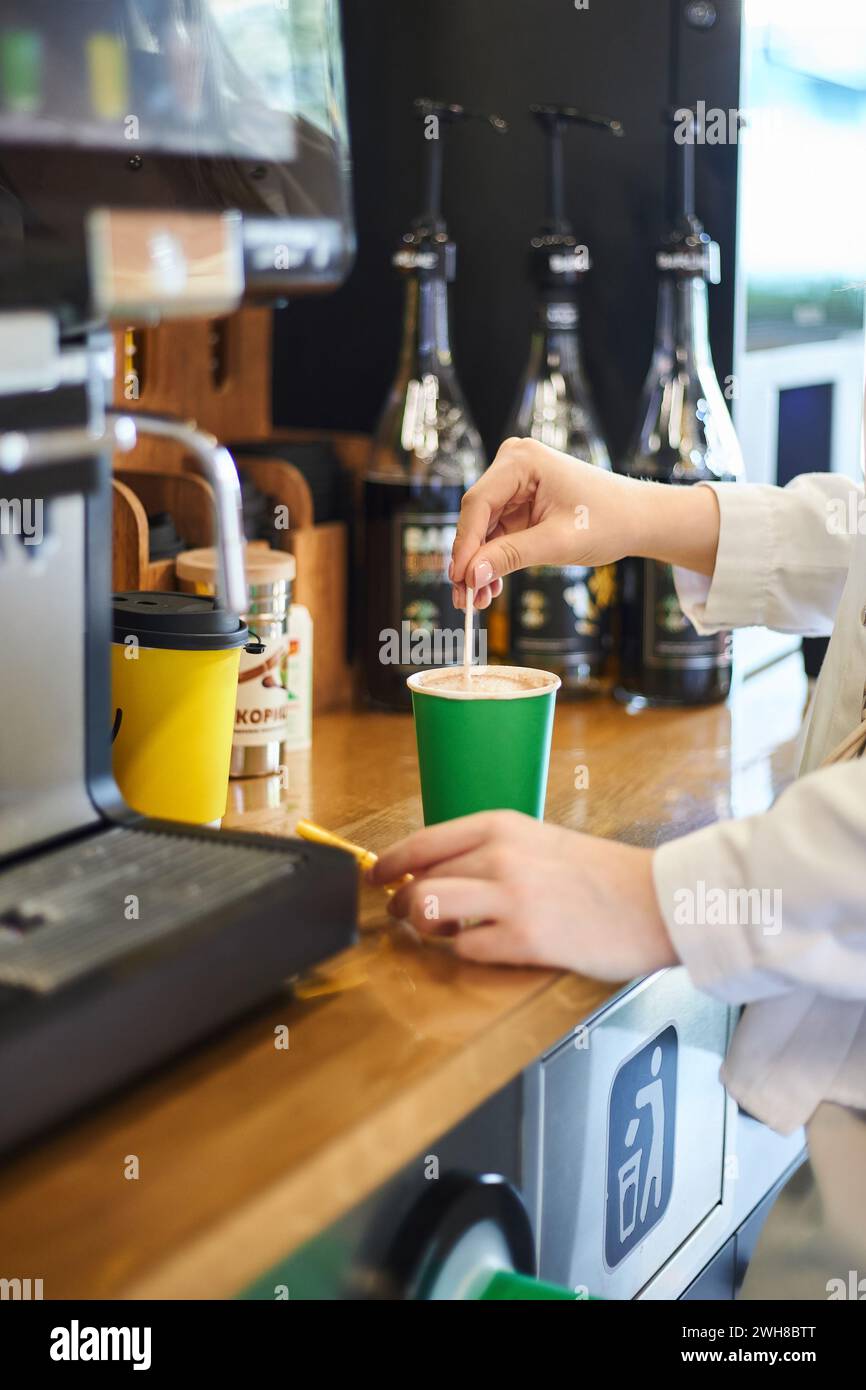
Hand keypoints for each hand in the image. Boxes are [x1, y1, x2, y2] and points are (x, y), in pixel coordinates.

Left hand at [370, 810, 676, 978]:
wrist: (654, 900)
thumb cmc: (602, 874)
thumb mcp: (541, 841)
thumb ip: (493, 849)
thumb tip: (442, 868)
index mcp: (502, 825)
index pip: (422, 841)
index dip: (390, 862)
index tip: (377, 875)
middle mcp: (499, 855)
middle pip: (418, 878)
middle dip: (400, 899)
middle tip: (402, 911)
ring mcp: (510, 898)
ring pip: (428, 909)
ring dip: (420, 925)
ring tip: (433, 932)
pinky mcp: (524, 939)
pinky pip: (464, 950)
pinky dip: (461, 953)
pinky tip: (476, 948)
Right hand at [451, 436, 643, 609]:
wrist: (637, 519)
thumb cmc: (609, 521)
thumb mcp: (558, 542)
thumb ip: (511, 556)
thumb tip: (471, 575)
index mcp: (523, 461)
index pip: (478, 503)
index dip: (465, 545)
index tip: (460, 580)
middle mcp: (513, 465)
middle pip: (476, 517)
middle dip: (470, 560)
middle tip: (465, 600)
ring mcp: (515, 484)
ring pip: (482, 529)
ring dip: (479, 565)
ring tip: (477, 601)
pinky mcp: (519, 503)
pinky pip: (496, 534)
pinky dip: (493, 560)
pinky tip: (490, 587)